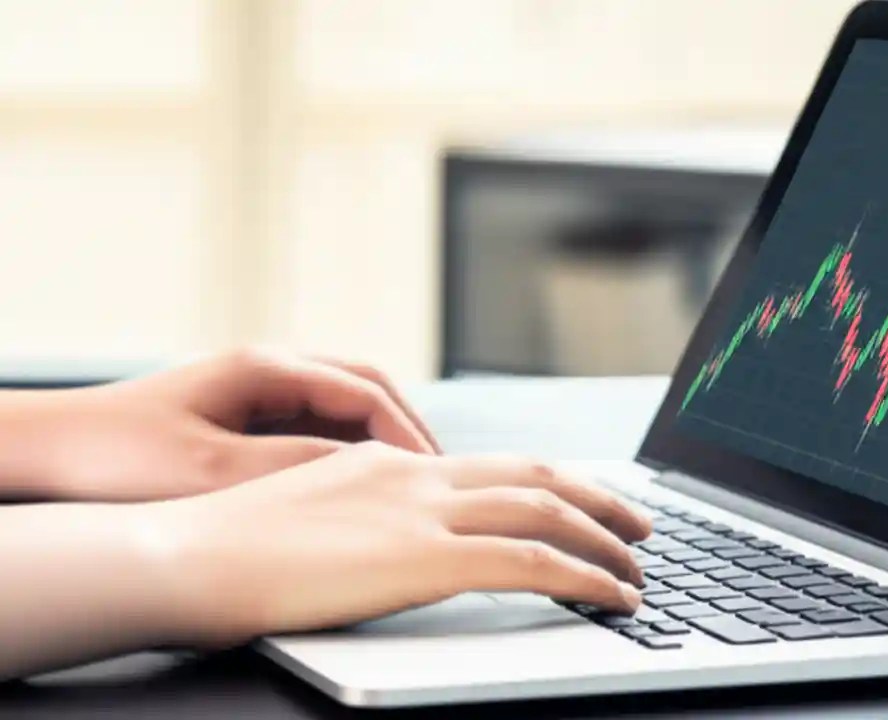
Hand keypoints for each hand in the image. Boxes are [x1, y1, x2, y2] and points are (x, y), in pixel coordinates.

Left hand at [0, 349, 440, 500]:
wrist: (52, 451)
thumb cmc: (119, 455)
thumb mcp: (214, 469)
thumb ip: (296, 464)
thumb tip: (367, 469)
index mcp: (266, 367)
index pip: (366, 393)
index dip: (407, 434)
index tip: (432, 475)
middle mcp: (270, 367)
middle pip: (367, 386)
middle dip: (407, 427)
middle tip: (437, 474)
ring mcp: (259, 387)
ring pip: (345, 403)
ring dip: (381, 436)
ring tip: (408, 481)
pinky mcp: (247, 412)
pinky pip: (317, 422)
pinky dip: (349, 447)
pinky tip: (356, 483)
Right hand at [148, 443, 651, 644]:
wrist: (183, 554)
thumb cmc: (227, 549)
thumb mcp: (309, 516)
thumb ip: (365, 518)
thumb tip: (399, 541)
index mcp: (388, 464)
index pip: (494, 466)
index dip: (552, 484)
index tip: (585, 503)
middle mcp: (416, 474)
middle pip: (536, 476)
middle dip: (599, 500)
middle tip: (639, 524)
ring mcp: (422, 510)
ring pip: (546, 512)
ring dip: (604, 541)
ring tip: (638, 569)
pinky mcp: (422, 555)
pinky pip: (531, 561)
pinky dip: (584, 576)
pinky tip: (610, 596)